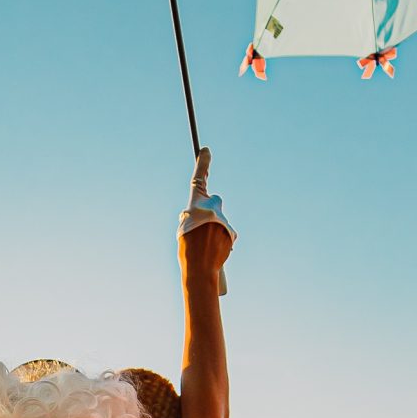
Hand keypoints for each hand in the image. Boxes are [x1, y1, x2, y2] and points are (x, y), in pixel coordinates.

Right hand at [178, 147, 235, 279]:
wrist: (201, 268)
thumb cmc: (187, 249)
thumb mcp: (183, 227)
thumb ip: (192, 215)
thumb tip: (201, 214)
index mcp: (196, 204)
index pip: (199, 178)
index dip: (203, 163)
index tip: (206, 150)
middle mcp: (212, 207)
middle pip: (213, 202)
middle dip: (210, 209)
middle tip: (200, 226)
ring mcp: (224, 219)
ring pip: (220, 220)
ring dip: (214, 230)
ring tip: (204, 246)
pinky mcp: (233, 232)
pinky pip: (226, 232)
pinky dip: (220, 239)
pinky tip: (213, 252)